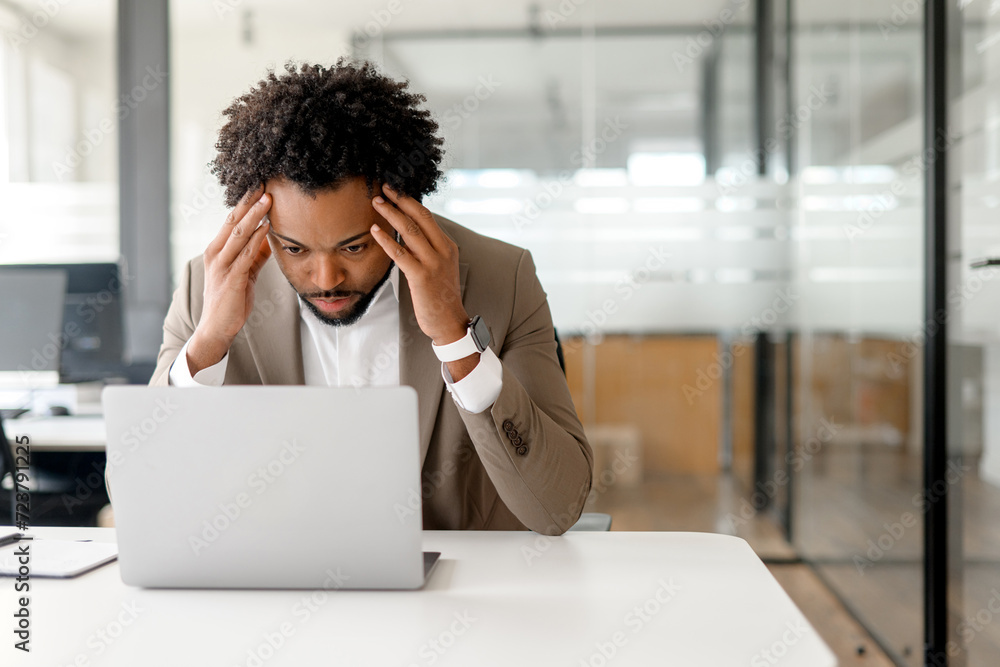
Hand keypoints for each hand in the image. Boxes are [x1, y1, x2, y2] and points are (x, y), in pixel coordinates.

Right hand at [187, 184, 271, 373]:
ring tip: (268, 199)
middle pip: (233, 221)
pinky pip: (246, 254)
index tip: (259, 185)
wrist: (217, 327)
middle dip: (249, 201)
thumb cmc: (231, 299)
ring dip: (255, 215)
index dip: (245, 202)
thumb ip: (254, 254)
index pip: (231, 219)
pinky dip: (257, 239)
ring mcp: (222, 266)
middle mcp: (215, 253)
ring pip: (239, 234)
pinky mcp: (231, 279)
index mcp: (217, 249)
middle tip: (264, 182)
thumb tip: (269, 237)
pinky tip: (267, 227)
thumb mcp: (244, 272)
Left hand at [369, 184, 468, 346]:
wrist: (449, 322)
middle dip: (400, 200)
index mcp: (447, 246)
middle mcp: (443, 251)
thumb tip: (407, 234)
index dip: (409, 201)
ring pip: (410, 230)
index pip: (427, 216)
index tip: (394, 190)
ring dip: (391, 214)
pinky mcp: (421, 277)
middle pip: (420, 217)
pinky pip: (401, 253)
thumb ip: (427, 250)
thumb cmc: (440, 297)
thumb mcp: (439, 267)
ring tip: (376, 203)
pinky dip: (386, 240)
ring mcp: (433, 263)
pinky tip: (374, 231)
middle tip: (384, 187)